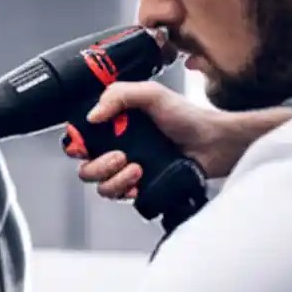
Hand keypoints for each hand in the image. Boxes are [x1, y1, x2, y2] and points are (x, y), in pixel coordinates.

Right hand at [75, 80, 230, 199]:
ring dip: (114, 179)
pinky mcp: (139, 187)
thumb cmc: (187, 117)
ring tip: (137, 168)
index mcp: (113, 125)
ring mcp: (127, 170)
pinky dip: (126, 189)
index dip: (77, 144)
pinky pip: (119, 197)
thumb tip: (92, 116)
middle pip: (85, 167)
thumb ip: (118, 95)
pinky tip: (141, 179)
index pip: (79, 139)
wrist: (214, 143)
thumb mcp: (151, 94)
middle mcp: (116, 148)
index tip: (86, 144)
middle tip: (120, 156)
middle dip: (98, 165)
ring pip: (100, 185)